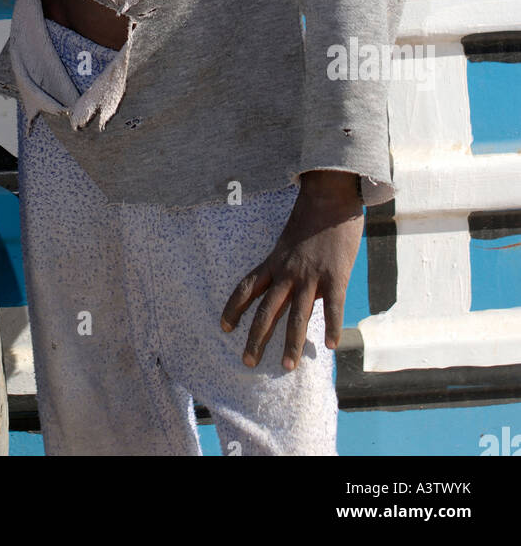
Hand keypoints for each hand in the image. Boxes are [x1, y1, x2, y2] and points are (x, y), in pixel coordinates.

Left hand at [220, 171, 362, 369]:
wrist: (330, 194)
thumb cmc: (311, 214)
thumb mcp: (289, 239)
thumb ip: (289, 264)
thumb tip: (295, 291)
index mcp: (274, 260)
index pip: (246, 288)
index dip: (233, 308)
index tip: (224, 326)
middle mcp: (287, 271)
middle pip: (266, 310)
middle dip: (256, 338)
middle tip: (247, 363)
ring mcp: (311, 274)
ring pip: (296, 315)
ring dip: (290, 343)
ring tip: (286, 367)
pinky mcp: (335, 275)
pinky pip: (333, 307)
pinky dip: (332, 327)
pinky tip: (330, 346)